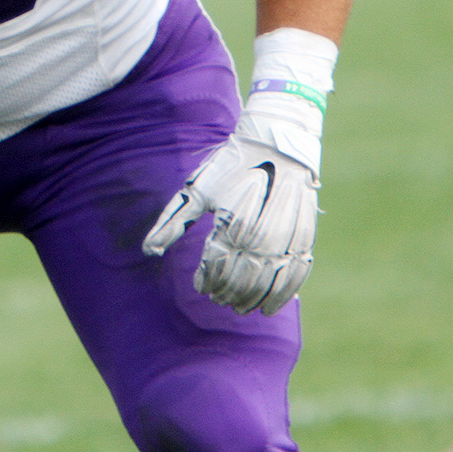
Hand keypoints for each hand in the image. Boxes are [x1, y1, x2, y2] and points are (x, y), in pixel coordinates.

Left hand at [142, 105, 319, 313]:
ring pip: (267, 282)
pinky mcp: (304, 237)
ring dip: (252, 299)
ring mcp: (285, 238)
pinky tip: (270, 307)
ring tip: (239, 307)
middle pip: (241, 279)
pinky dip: (282, 295)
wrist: (277, 144)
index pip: (216, 267)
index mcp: (230, 223)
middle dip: (227, 293)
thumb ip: (173, 223)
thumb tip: (148, 249)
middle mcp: (260, 235)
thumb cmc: (231, 166)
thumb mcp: (198, 190)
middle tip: (218, 299)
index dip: (208, 281)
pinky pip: (295, 275)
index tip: (201, 286)